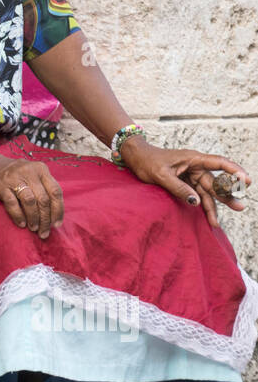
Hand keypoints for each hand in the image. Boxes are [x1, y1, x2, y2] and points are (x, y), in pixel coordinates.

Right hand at [0, 154, 64, 238]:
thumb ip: (42, 187)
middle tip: (44, 232)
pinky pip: (13, 203)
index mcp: (41, 169)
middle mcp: (30, 172)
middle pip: (44, 199)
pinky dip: (18, 216)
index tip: (57, 224)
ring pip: (30, 202)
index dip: (58, 210)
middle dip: (46, 219)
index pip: (55, 191)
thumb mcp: (31, 174)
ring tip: (34, 229)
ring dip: (34, 219)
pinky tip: (21, 224)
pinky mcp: (1, 186)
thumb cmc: (11, 174)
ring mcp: (15, 178)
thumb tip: (53, 212)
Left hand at [119, 136, 250, 228]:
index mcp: (193, 158)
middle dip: (226, 196)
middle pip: (215, 183)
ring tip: (216, 224)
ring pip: (207, 193)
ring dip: (213, 207)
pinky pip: (198, 196)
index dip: (234, 171)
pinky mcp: (187, 183)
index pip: (219, 163)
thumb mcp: (161, 175)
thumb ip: (179, 188)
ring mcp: (192, 175)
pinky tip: (209, 218)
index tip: (245, 180)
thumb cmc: (148, 162)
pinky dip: (202, 207)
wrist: (136, 158)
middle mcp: (196, 166)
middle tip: (240, 207)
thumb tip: (196, 202)